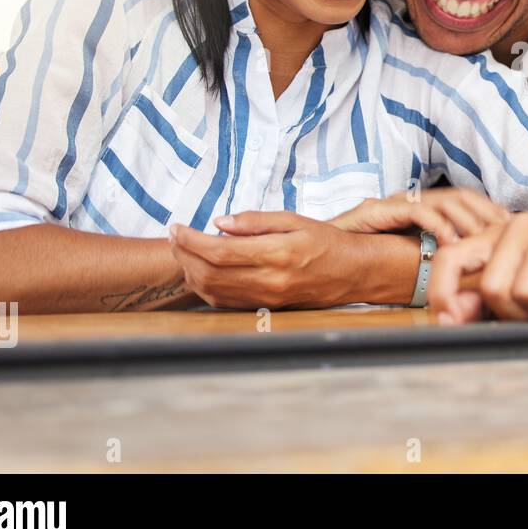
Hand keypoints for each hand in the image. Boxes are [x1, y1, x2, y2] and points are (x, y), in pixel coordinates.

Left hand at [168, 212, 356, 309]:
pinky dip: (205, 286)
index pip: (219, 251)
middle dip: (182, 254)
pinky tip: (203, 269)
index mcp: (278, 253)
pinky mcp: (265, 308)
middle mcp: (270, 280)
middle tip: (174, 236)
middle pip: (209, 273)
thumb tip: (220, 222)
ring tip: (184, 250)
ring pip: (211, 290)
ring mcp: (266, 299)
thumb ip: (256, 221)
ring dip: (189, 270)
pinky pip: (224, 301)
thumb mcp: (295, 220)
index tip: (176, 227)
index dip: (190, 240)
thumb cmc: (326, 242)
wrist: (352, 273)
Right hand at [328, 188, 509, 244]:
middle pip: (460, 195)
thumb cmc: (364, 260)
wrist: (319, 256)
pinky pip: (414, 210)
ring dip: (466, 219)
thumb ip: (438, 253)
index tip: (511, 228)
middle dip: (485, 213)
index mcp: (421, 208)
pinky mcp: (377, 210)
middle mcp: (409, 200)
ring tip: (482, 238)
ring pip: (442, 199)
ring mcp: (394, 203)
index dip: (489, 210)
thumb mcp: (410, 255)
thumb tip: (475, 264)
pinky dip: (436, 223)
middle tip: (504, 233)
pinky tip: (450, 240)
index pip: (466, 199)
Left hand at [427, 213, 527, 324]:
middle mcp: (521, 226)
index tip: (445, 320)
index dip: (441, 291)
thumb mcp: (521, 300)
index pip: (451, 257)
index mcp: (498, 237)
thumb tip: (447, 315)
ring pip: (526, 292)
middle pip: (494, 288)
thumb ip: (483, 304)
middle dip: (517, 313)